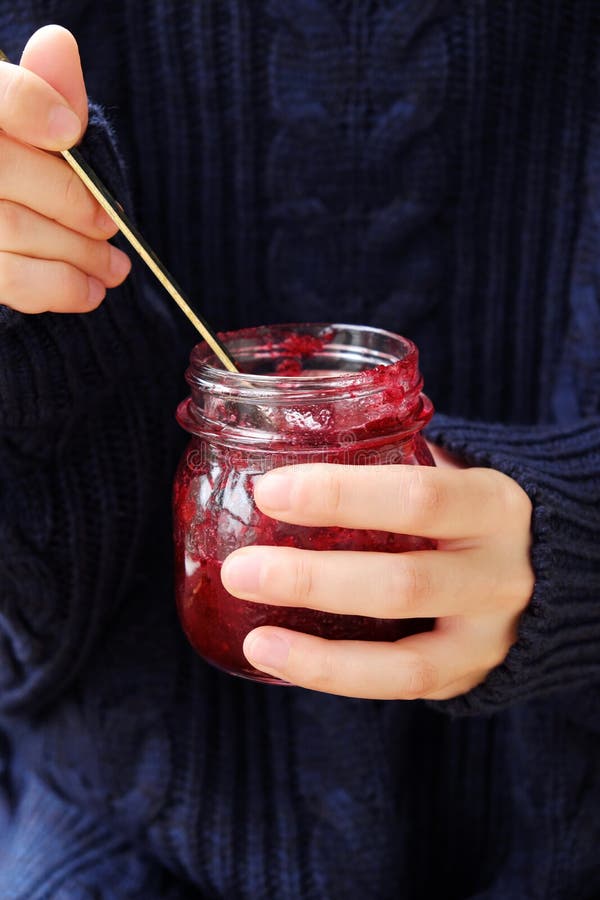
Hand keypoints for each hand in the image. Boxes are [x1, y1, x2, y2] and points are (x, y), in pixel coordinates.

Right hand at [0, 26, 129, 313]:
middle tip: (112, 226)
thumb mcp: (43, 125)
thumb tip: (58, 45)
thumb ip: (50, 90)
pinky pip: (11, 279)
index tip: (69, 133)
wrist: (14, 217)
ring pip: (14, 228)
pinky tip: (91, 291)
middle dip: (76, 204)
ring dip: (80, 254)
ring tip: (115, 267)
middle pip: (9, 171)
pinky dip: (60, 287)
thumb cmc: (31, 169)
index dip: (31, 109)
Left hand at [221, 451, 534, 698]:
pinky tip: (279, 660)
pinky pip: (397, 688)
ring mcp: (489, 637)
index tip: (269, 491)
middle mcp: (502, 575)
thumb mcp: (448, 469)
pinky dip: (334, 677)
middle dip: (313, 579)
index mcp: (494, 504)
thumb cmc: (466, 508)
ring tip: (255, 638)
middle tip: (240, 569)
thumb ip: (386, 460)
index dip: (341, 495)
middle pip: (404, 583)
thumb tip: (279, 445)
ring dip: (319, 651)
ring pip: (404, 659)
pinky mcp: (466, 677)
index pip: (418, 497)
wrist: (550, 568)